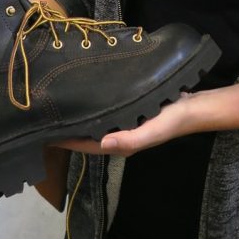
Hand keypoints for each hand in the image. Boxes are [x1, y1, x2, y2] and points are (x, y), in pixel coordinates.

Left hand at [56, 92, 197, 157]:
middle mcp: (119, 133)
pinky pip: (107, 109)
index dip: (66, 140)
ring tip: (59, 103)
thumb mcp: (152, 131)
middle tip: (44, 114)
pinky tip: (86, 93)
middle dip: (68, 126)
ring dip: (80, 115)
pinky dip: (94, 105)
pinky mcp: (130, 108)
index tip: (43, 131)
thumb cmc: (173, 119)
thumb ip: (129, 139)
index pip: (87, 144)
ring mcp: (125, 122)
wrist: (195, 106)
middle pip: (89, 133)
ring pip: (96, 121)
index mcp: (121, 142)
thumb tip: (101, 144)